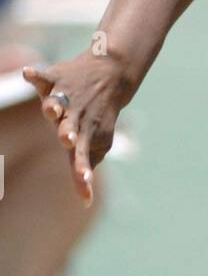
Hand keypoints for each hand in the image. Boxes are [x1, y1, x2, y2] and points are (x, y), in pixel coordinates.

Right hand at [21, 51, 132, 204]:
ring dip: (53, 106)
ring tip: (51, 109)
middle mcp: (74, 115)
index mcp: (84, 134)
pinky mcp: (55, 79)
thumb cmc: (97, 116)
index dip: (82, 171)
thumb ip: (86, 165)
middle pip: (68, 126)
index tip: (85, 183)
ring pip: (56, 102)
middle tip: (67, 139)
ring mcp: (65, 97)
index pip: (82, 155)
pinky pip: (43, 76)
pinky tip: (28, 73)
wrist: (111, 76)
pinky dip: (35, 75)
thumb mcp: (95, 140)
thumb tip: (86, 201)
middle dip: (67, 133)